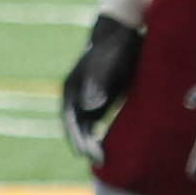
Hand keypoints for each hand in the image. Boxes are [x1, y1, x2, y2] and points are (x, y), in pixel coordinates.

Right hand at [61, 14, 143, 164]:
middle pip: (78, 127)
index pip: (70, 120)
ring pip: (88, 127)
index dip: (75, 137)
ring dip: (93, 142)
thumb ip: (97, 85)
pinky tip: (111, 146)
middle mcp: (77, 98)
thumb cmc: (114, 48)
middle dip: (86, 144)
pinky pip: (99, 122)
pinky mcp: (104, 100)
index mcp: (70, 91)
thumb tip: (89, 108)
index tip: (84, 152)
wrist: (126, 33)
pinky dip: (102, 134)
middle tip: (99, 160)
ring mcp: (89, 100)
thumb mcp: (106, 65)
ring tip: (104, 160)